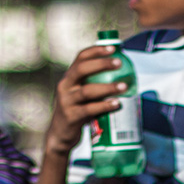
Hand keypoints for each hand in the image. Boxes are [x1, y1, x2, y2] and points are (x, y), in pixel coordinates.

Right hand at [42, 44, 127, 159]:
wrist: (60, 135)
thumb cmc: (76, 112)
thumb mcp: (80, 95)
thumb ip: (94, 85)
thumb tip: (123, 77)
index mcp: (69, 78)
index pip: (80, 58)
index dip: (96, 51)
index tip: (113, 49)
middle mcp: (65, 87)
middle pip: (82, 69)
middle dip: (101, 64)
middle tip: (119, 63)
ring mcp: (66, 102)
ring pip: (87, 91)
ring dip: (107, 87)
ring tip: (124, 86)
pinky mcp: (71, 117)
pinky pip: (89, 109)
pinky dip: (104, 106)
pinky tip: (116, 104)